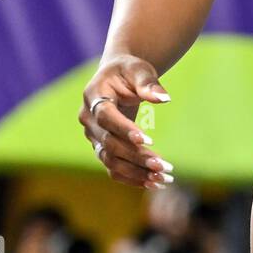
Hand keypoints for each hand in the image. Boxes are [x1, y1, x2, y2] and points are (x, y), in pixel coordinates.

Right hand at [79, 57, 172, 189]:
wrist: (118, 77)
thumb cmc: (129, 71)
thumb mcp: (139, 70)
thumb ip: (148, 83)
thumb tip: (164, 98)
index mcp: (94, 95)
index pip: (105, 116)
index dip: (124, 129)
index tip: (147, 140)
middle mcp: (88, 119)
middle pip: (109, 143)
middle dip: (136, 156)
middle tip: (163, 165)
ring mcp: (93, 136)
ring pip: (110, 160)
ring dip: (136, 171)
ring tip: (162, 177)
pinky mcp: (101, 148)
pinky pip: (113, 167)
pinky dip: (132, 177)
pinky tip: (154, 182)